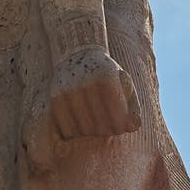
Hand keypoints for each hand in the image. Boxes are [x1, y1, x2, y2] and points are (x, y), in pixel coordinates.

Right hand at [22, 48, 141, 173]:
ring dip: (91, 132)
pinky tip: (80, 122)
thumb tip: (134, 126)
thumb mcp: (124, 84)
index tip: (122, 124)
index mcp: (107, 76)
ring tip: (94, 121)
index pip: (119, 118)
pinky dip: (76, 132)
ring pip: (84, 130)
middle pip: (102, 127)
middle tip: (108, 124)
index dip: (122, 126)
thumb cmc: (106, 75)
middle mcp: (86, 82)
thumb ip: (133, 106)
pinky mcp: (55, 99)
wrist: (77, 56)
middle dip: (108, 130)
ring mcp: (68, 91)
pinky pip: (67, 130)